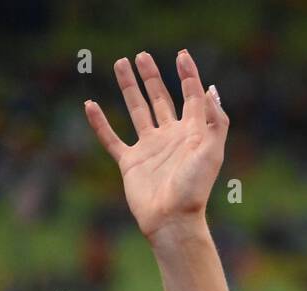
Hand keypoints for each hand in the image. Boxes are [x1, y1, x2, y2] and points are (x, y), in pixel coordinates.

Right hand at [84, 50, 227, 240]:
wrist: (172, 219)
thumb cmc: (195, 189)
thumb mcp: (212, 152)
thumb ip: (216, 121)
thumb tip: (210, 89)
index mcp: (192, 133)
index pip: (191, 97)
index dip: (188, 75)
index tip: (181, 55)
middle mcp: (170, 137)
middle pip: (160, 99)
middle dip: (152, 77)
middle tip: (143, 55)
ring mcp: (149, 148)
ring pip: (137, 110)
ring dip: (129, 87)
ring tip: (120, 63)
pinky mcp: (130, 162)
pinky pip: (111, 138)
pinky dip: (99, 122)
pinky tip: (90, 104)